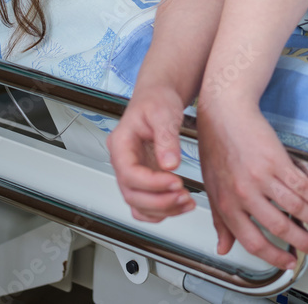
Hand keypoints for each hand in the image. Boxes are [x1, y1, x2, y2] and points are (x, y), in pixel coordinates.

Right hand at [107, 86, 194, 221]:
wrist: (158, 97)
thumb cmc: (157, 100)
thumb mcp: (163, 112)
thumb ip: (166, 138)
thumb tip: (170, 165)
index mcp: (120, 143)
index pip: (129, 173)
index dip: (152, 183)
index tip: (175, 181)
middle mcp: (122, 161)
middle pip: (131, 195)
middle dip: (159, 201)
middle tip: (184, 196)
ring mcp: (132, 172)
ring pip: (138, 205)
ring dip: (162, 210)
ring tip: (187, 202)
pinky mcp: (144, 179)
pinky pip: (146, 205)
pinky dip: (162, 211)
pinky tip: (181, 204)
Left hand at [197, 102, 307, 269]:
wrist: (223, 113)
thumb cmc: (216, 146)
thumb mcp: (211, 187)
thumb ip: (219, 221)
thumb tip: (223, 247)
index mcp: (226, 204)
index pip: (253, 242)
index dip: (275, 257)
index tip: (288, 262)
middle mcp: (243, 193)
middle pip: (280, 227)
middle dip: (304, 242)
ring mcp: (261, 177)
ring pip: (296, 207)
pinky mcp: (276, 160)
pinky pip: (302, 185)